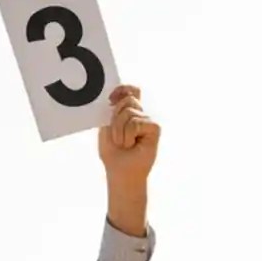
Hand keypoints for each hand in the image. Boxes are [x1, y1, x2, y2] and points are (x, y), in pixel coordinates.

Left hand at [98, 84, 157, 236]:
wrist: (120, 171)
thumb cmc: (113, 152)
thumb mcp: (106, 128)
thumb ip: (111, 112)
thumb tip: (115, 96)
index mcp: (127, 112)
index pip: (131, 91)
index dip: (123, 89)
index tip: (111, 97)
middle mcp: (140, 114)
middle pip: (127, 101)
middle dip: (115, 119)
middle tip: (116, 136)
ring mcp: (148, 120)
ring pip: (128, 113)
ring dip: (119, 132)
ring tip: (124, 144)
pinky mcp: (155, 128)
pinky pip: (135, 123)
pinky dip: (127, 136)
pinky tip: (132, 145)